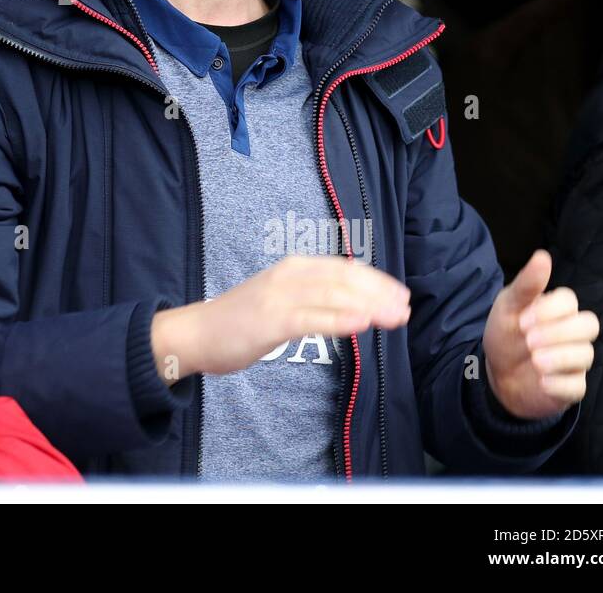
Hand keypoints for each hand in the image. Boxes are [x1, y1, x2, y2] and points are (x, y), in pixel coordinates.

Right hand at [152, 255, 410, 380]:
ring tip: (394, 317)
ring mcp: (279, 297)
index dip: (375, 280)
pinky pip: (311, 318)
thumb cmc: (239, 321)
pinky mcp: (271, 320)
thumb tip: (351, 304)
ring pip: (333, 296)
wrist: (196, 333)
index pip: (342, 269)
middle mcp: (288, 276)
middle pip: (343, 280)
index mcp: (292, 268)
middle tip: (406, 308)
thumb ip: (311, 298)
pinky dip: (339, 319)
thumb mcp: (279, 300)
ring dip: (368, 305)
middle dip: (379, 293)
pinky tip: (361, 325)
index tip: (400, 294)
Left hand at [483, 249, 597, 419]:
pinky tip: (541, 381)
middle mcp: (572, 333)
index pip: (570, 300)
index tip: (522, 321)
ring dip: (559, 357)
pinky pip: (578, 386)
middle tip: (529, 340)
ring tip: (534, 360)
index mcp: (557, 310)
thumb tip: (543, 256)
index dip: (549, 310)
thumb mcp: (507, 308)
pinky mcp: (572, 387)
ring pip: (586, 355)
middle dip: (559, 332)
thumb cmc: (506, 335)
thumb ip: (526, 285)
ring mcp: (575, 361)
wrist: (497, 374)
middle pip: (589, 325)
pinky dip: (559, 383)